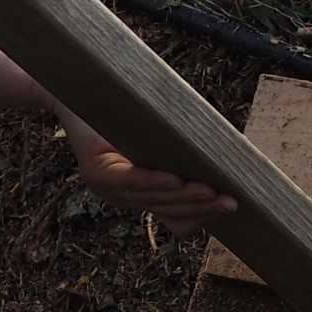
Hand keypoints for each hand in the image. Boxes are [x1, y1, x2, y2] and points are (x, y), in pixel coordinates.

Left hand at [63, 112, 234, 235]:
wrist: (80, 93)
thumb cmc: (124, 112)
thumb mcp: (158, 140)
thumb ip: (182, 156)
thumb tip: (226, 158)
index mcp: (140, 195)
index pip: (175, 218)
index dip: (202, 216)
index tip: (229, 206)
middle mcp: (123, 198)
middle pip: (169, 211)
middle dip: (203, 208)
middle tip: (231, 203)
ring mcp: (107, 189)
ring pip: (153, 198)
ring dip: (185, 197)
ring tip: (212, 192)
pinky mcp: (96, 173)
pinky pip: (130, 180)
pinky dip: (155, 181)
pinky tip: (176, 179)